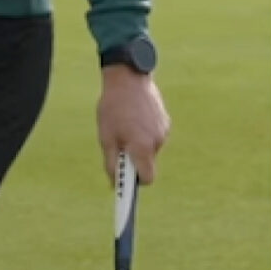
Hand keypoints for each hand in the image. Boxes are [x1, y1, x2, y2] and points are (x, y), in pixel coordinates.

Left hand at [96, 64, 168, 184]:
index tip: (128, 191)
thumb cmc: (112, 108)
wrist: (129, 78)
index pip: (147, 178)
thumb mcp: (105, 137)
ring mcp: (164, 131)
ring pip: (149, 148)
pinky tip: (133, 117)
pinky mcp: (166, 122)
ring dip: (137, 144)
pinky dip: (143, 132)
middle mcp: (157, 142)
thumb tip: (114, 185)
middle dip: (133, 161)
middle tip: (117, 147)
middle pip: (147, 164)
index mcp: (142, 147)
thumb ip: (111, 162)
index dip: (137, 184)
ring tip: (123, 125)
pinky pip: (153, 135)